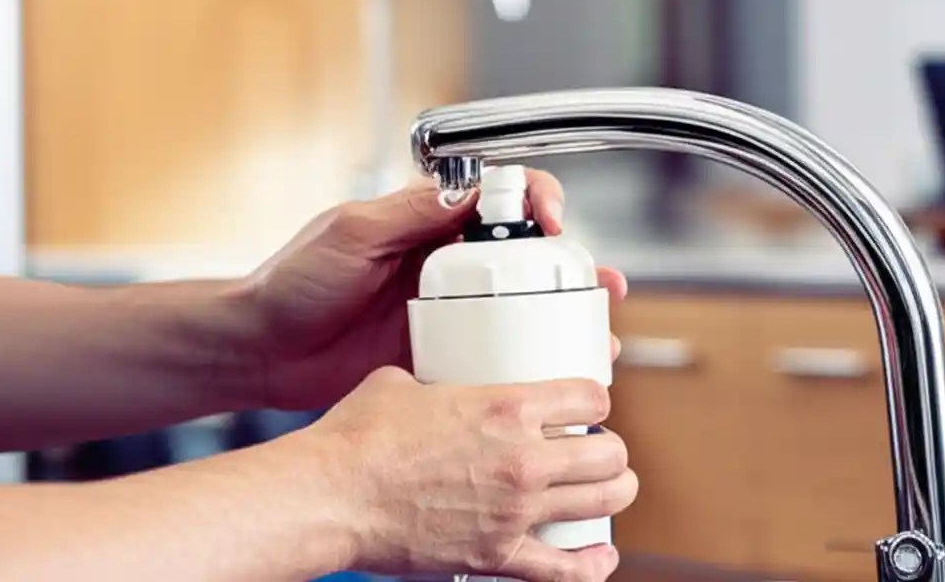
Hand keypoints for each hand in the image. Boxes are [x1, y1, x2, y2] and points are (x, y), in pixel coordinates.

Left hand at [245, 171, 627, 409]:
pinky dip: (528, 363)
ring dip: (564, 317)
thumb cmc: (291, 283)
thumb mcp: (351, 233)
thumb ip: (409, 211)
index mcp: (426, 222)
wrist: (261, 349)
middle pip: (526, 255)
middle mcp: (444, 264)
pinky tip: (552, 375)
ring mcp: (445, 312)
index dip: (535, 199)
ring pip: (521, 309)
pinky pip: (493, 356)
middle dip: (573, 266)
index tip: (553, 218)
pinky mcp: (437, 356)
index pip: (496, 197)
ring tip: (598, 332)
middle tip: (600, 285)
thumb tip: (468, 191)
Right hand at [310, 366, 637, 579]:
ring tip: (609, 488)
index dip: (595, 398)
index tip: (588, 404)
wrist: (331, 495)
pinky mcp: (496, 555)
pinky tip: (602, 557)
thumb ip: (435, 381)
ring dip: (613, 493)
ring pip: (602, 502)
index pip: (589, 396)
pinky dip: (591, 565)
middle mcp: (523, 458)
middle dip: (610, 449)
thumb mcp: (401, 382)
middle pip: (608, 453)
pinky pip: (565, 570)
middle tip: (598, 448)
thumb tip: (431, 384)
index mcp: (506, 406)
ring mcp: (515, 511)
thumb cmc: (357, 436)